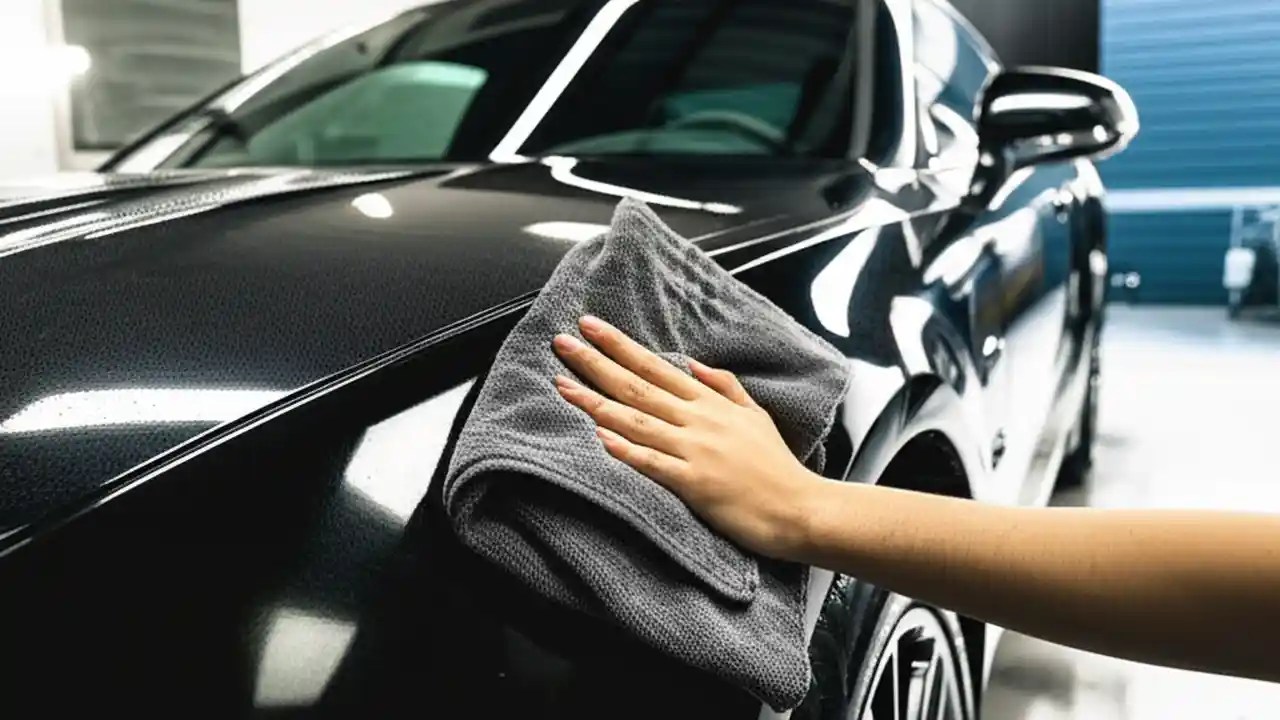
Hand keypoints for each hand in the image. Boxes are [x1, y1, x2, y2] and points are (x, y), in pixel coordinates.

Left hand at [551, 315, 827, 560]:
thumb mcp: (755, 416)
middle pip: (637, 385)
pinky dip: (626, 449)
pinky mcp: (695, 484)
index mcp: (710, 404)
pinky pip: (654, 463)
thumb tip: (693, 363)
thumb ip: (724, 386)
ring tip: (563, 385)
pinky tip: (599, 435)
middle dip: (596, 362)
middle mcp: (698, 420)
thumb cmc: (778, 467)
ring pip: (637, 419)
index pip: (656, 366)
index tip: (591, 328)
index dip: (620, 346)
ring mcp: (695, 450)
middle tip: (563, 342)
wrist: (801, 508)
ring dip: (596, 401)